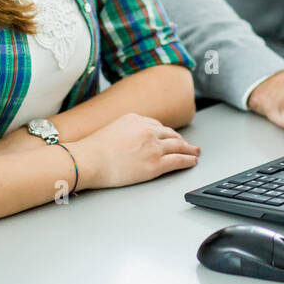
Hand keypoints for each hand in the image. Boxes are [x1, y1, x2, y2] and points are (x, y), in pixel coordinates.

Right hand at [73, 113, 199, 189]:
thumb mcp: (111, 129)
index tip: (171, 137)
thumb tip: (132, 138)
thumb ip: (126, 130)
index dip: (166, 133)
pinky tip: (192, 161)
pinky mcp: (155, 164)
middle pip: (170, 134)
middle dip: (180, 140)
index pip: (156, 126)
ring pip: (178, 146)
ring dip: (189, 149)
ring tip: (195, 152)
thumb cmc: (93, 149)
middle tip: (188, 144)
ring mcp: (153, 147)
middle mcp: (148, 130)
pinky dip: (188, 160)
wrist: (88, 160)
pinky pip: (178, 160)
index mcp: (136, 119)